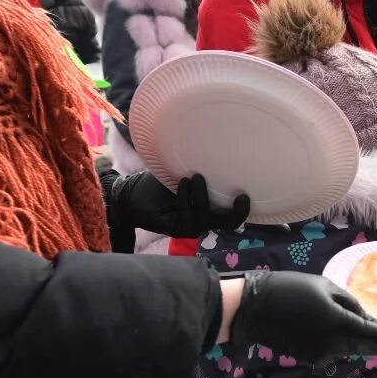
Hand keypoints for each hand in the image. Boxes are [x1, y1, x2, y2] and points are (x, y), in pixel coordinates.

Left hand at [109, 172, 248, 236]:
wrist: (131, 192)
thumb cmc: (159, 181)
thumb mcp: (185, 172)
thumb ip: (202, 170)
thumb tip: (222, 149)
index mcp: (209, 209)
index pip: (232, 216)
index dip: (243, 210)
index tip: (246, 194)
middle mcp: (203, 221)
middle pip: (228, 224)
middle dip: (236, 213)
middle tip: (240, 196)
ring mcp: (190, 227)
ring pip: (207, 217)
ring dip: (203, 196)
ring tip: (195, 176)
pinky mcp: (176, 228)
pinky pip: (188, 216)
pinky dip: (186, 198)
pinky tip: (182, 182)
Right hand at [227, 271, 376, 357]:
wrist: (253, 307)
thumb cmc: (291, 289)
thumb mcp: (327, 288)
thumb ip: (353, 306)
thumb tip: (372, 321)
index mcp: (342, 326)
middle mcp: (335, 347)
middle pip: (370, 347)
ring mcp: (322, 356)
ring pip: (353, 348)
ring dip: (363, 339)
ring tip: (367, 323)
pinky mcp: (312, 358)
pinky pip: (336, 349)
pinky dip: (342, 340)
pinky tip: (333, 325)